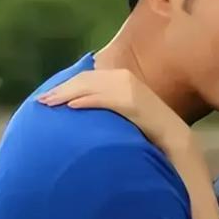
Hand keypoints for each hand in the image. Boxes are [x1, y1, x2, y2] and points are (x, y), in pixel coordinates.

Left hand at [37, 69, 191, 154]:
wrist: (176, 141)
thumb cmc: (148, 132)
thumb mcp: (124, 115)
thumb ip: (107, 106)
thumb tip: (80, 109)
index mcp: (122, 79)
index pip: (88, 77)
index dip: (66, 85)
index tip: (48, 96)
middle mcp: (126, 79)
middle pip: (86, 79)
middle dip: (62, 89)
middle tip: (42, 101)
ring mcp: (132, 91)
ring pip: (93, 87)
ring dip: (69, 94)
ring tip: (50, 104)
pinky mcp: (136, 104)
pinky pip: (107, 100)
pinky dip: (89, 102)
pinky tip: (73, 107)